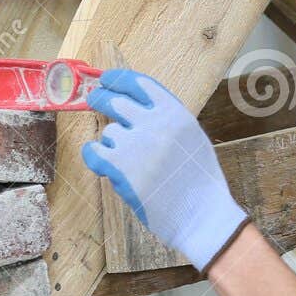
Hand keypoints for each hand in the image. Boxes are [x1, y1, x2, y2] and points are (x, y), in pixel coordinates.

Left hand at [80, 69, 248, 272]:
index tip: (105, 79)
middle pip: (115, 101)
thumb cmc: (198, 179)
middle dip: (101, 99)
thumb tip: (133, 102)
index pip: (139, 83)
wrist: (201, 216)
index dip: (118, 79)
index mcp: (176, 113)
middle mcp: (155, 124)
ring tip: (129, 161)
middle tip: (94, 100)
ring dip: (112, 143)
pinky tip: (99, 160)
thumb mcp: (191, 136)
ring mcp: (136, 145)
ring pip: (109, 132)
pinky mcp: (120, 167)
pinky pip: (94, 152)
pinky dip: (94, 155)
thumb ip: (166, 118)